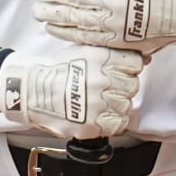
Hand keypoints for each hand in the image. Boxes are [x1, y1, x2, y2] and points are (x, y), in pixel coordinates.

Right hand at [0, 45, 142, 140]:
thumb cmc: (57, 68)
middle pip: (132, 86)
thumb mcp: (85, 50)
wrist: (31, 89)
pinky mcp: (91, 125)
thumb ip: (112, 54)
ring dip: (116, 105)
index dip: (128, 69)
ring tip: (99, 102)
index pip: (135, 64)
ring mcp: (97, 103)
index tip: (119, 72)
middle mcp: (101, 80)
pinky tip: (98, 114)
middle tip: (105, 88)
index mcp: (101, 58)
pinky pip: (116, 125)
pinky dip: (111, 122)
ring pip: (126, 106)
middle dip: (122, 87)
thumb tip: (144, 58)